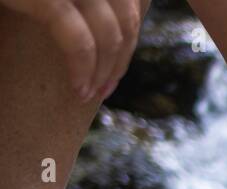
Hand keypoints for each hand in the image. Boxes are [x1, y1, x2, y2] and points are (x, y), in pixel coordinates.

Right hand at [1, 0, 140, 100]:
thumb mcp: (50, 0)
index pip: (128, 5)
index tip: (114, 69)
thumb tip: (113, 39)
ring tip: (90, 93)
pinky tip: (79, 89)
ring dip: (106, 71)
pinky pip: (79, 41)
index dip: (127, 40)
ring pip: (111, 34)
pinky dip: (85, 70)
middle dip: (119, 60)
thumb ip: (75, 5)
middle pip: (125, 20)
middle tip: (104, 90)